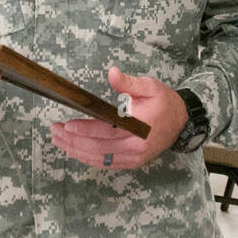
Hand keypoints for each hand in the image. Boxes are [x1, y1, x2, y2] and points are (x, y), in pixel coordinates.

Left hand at [50, 67, 185, 170]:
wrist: (182, 123)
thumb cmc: (164, 103)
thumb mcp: (150, 87)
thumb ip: (129, 82)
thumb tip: (112, 73)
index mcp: (140, 128)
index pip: (107, 131)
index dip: (86, 129)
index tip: (68, 125)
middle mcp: (136, 147)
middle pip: (98, 147)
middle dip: (74, 140)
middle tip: (55, 131)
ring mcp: (134, 158)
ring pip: (99, 158)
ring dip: (77, 151)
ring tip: (58, 141)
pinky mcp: (132, 162)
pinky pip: (106, 163)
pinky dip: (88, 158)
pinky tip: (74, 151)